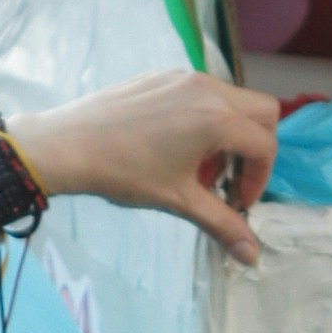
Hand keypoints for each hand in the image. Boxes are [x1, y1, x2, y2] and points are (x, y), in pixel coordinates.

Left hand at [21, 72, 282, 264]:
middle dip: (256, 148)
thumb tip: (252, 257)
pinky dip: (205, 117)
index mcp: (218, 118)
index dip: (259, 180)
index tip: (237, 202)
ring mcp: (184, 77)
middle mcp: (208, 88)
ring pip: (232, 99)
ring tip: (199, 165)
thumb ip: (222, 224)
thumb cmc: (124, 173)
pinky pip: (201, 92)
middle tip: (229, 178)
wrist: (66, 145)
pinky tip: (174, 144)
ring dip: (230, 132)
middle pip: (263, 112)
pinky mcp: (161, 75)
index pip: (265, 146)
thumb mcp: (179, 200)